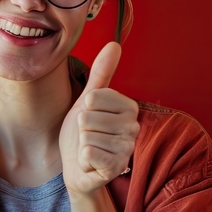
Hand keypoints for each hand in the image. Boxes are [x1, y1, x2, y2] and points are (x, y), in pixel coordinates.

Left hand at [59, 42, 139, 195]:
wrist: (77, 166)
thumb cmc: (83, 131)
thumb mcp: (87, 100)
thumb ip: (101, 73)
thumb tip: (114, 44)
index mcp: (129, 107)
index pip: (93, 97)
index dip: (84, 109)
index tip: (91, 118)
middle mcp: (133, 127)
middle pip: (87, 116)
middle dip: (81, 128)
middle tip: (89, 136)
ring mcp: (126, 148)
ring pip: (86, 135)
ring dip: (82, 144)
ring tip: (91, 149)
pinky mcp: (116, 167)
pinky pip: (88, 152)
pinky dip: (83, 158)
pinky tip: (91, 162)